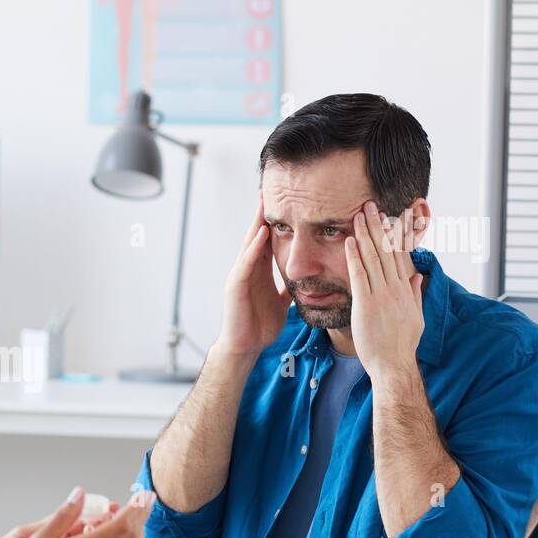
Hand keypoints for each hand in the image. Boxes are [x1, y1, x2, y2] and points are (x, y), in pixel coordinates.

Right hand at [216, 194, 291, 356]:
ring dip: (257, 223)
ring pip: (249, 244)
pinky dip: (254, 247)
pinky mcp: (235, 286)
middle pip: (255, 236)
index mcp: (258, 272)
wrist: (245, 347)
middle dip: (262, 214)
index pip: (267, 241)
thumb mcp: (280, 302)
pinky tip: (262, 233)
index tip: (283, 202)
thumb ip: (287, 288)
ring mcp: (239, 276)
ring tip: (265, 202)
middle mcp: (247, 270)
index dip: (274, 222)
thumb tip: (302, 279)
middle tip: (269, 190)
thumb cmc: (259, 326)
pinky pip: (246, 262)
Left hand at [347, 201, 424, 382]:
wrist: (393, 365)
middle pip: (387, 250)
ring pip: (374, 258)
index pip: (399, 255)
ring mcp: (381, 295)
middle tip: (370, 205)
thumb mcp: (415, 317)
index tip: (391, 216)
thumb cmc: (401, 345)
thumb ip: (415, 294)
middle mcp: (395, 288)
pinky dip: (355, 257)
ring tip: (359, 215)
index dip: (394, 234)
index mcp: (405, 290)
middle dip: (378, 226)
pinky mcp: (367, 304)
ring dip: (365, 235)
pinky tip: (349, 241)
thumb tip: (418, 276)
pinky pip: (360, 276)